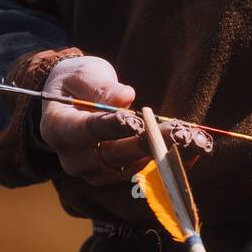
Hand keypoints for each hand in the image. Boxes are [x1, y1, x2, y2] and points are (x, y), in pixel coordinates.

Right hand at [39, 55, 211, 185]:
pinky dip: (169, 162)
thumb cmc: (77, 82)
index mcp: (57, 127)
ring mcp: (93, 172)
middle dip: (150, 142)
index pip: (86, 130)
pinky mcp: (113, 177)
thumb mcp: (83, 75)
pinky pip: (142, 173)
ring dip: (166, 155)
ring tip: (195, 140)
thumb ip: (100, 87)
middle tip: (180, 132)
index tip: (137, 121)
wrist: (70, 101)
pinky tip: (194, 149)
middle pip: (113, 154)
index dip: (112, 127)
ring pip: (132, 166)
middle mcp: (72, 157)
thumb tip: (125, 97)